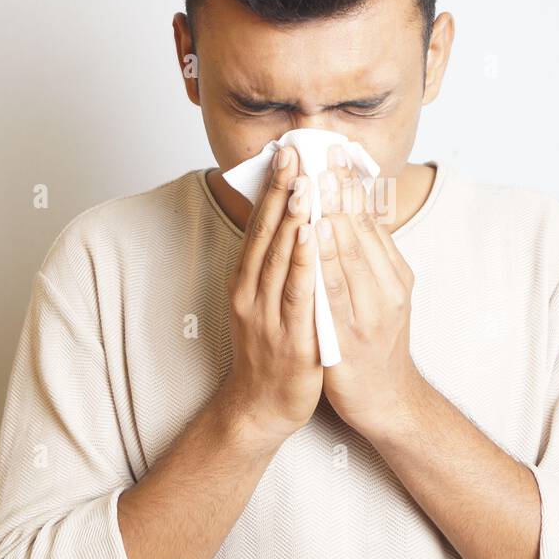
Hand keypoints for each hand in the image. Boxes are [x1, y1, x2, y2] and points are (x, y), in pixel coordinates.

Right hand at [220, 145, 323, 446]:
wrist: (262, 405)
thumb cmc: (271, 348)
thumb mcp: (266, 298)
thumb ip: (275, 262)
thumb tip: (290, 219)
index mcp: (248, 280)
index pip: (261, 225)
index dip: (273, 188)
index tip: (286, 153)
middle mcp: (252, 292)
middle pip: (268, 234)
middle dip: (282, 192)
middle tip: (293, 153)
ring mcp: (267, 315)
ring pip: (279, 259)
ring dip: (291, 219)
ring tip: (303, 184)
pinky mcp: (289, 338)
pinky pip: (297, 295)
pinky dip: (302, 264)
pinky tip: (310, 238)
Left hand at [315, 144, 422, 438]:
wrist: (387, 399)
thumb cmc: (373, 343)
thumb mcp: (379, 293)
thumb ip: (367, 256)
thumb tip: (350, 211)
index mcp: (393, 271)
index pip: (370, 217)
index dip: (350, 181)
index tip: (334, 146)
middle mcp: (387, 285)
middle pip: (360, 226)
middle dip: (338, 186)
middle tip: (321, 148)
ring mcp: (372, 308)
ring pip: (350, 252)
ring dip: (331, 212)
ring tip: (315, 179)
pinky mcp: (354, 333)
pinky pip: (336, 289)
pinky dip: (326, 259)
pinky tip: (314, 234)